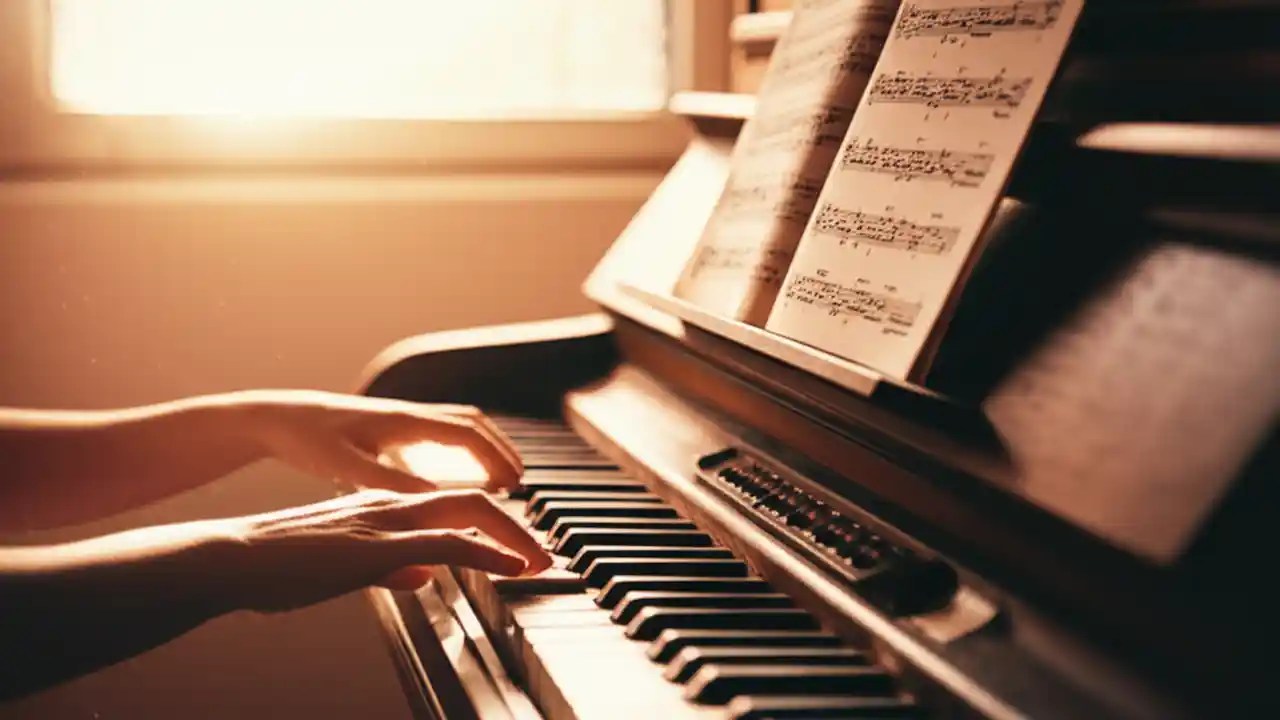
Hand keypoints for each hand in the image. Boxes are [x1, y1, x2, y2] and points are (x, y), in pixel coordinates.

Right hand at [226, 488, 552, 611]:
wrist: (232, 558)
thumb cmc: (276, 566)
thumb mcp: (344, 566)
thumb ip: (388, 567)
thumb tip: (424, 575)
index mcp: (381, 508)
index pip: (450, 505)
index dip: (490, 521)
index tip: (517, 545)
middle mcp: (390, 505)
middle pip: (472, 499)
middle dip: (515, 524)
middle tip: (543, 553)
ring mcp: (386, 521)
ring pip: (470, 511)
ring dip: (513, 535)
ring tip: (540, 560)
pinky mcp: (378, 545)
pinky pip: (449, 542)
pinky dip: (488, 551)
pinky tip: (513, 567)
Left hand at [229, 390, 523, 492]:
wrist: (277, 417)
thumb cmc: (307, 439)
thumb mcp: (348, 466)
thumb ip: (391, 482)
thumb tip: (435, 498)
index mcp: (404, 421)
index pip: (468, 434)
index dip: (496, 459)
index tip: (514, 485)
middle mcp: (409, 415)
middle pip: (473, 424)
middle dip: (501, 451)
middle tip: (520, 482)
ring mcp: (402, 419)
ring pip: (460, 425)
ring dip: (486, 448)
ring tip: (502, 478)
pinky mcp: (393, 429)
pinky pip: (441, 434)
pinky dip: (463, 450)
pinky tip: (460, 475)